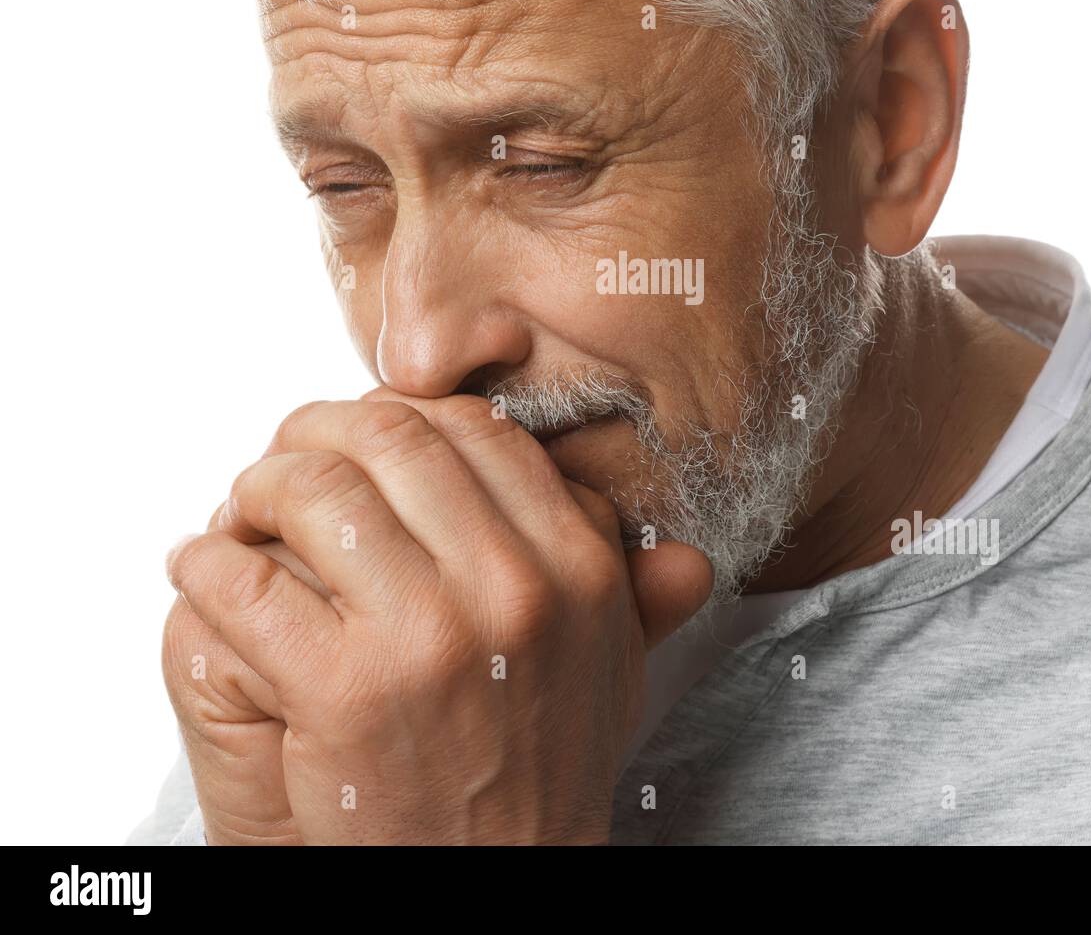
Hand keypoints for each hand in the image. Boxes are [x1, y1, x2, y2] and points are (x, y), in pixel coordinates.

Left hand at [164, 392, 711, 843]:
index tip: (373, 432)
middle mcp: (513, 587)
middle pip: (391, 439)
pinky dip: (205, 561)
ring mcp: (427, 636)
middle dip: (322, 430)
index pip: (479, 429)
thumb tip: (682, 557)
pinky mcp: (342, 691)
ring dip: (259, 486)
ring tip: (245, 509)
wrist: (498, 882)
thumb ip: (639, 600)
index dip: (411, 414)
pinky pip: (243, 582)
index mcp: (577, 566)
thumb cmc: (540, 771)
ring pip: (314, 491)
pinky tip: (203, 566)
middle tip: (292, 455)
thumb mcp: (613, 674)